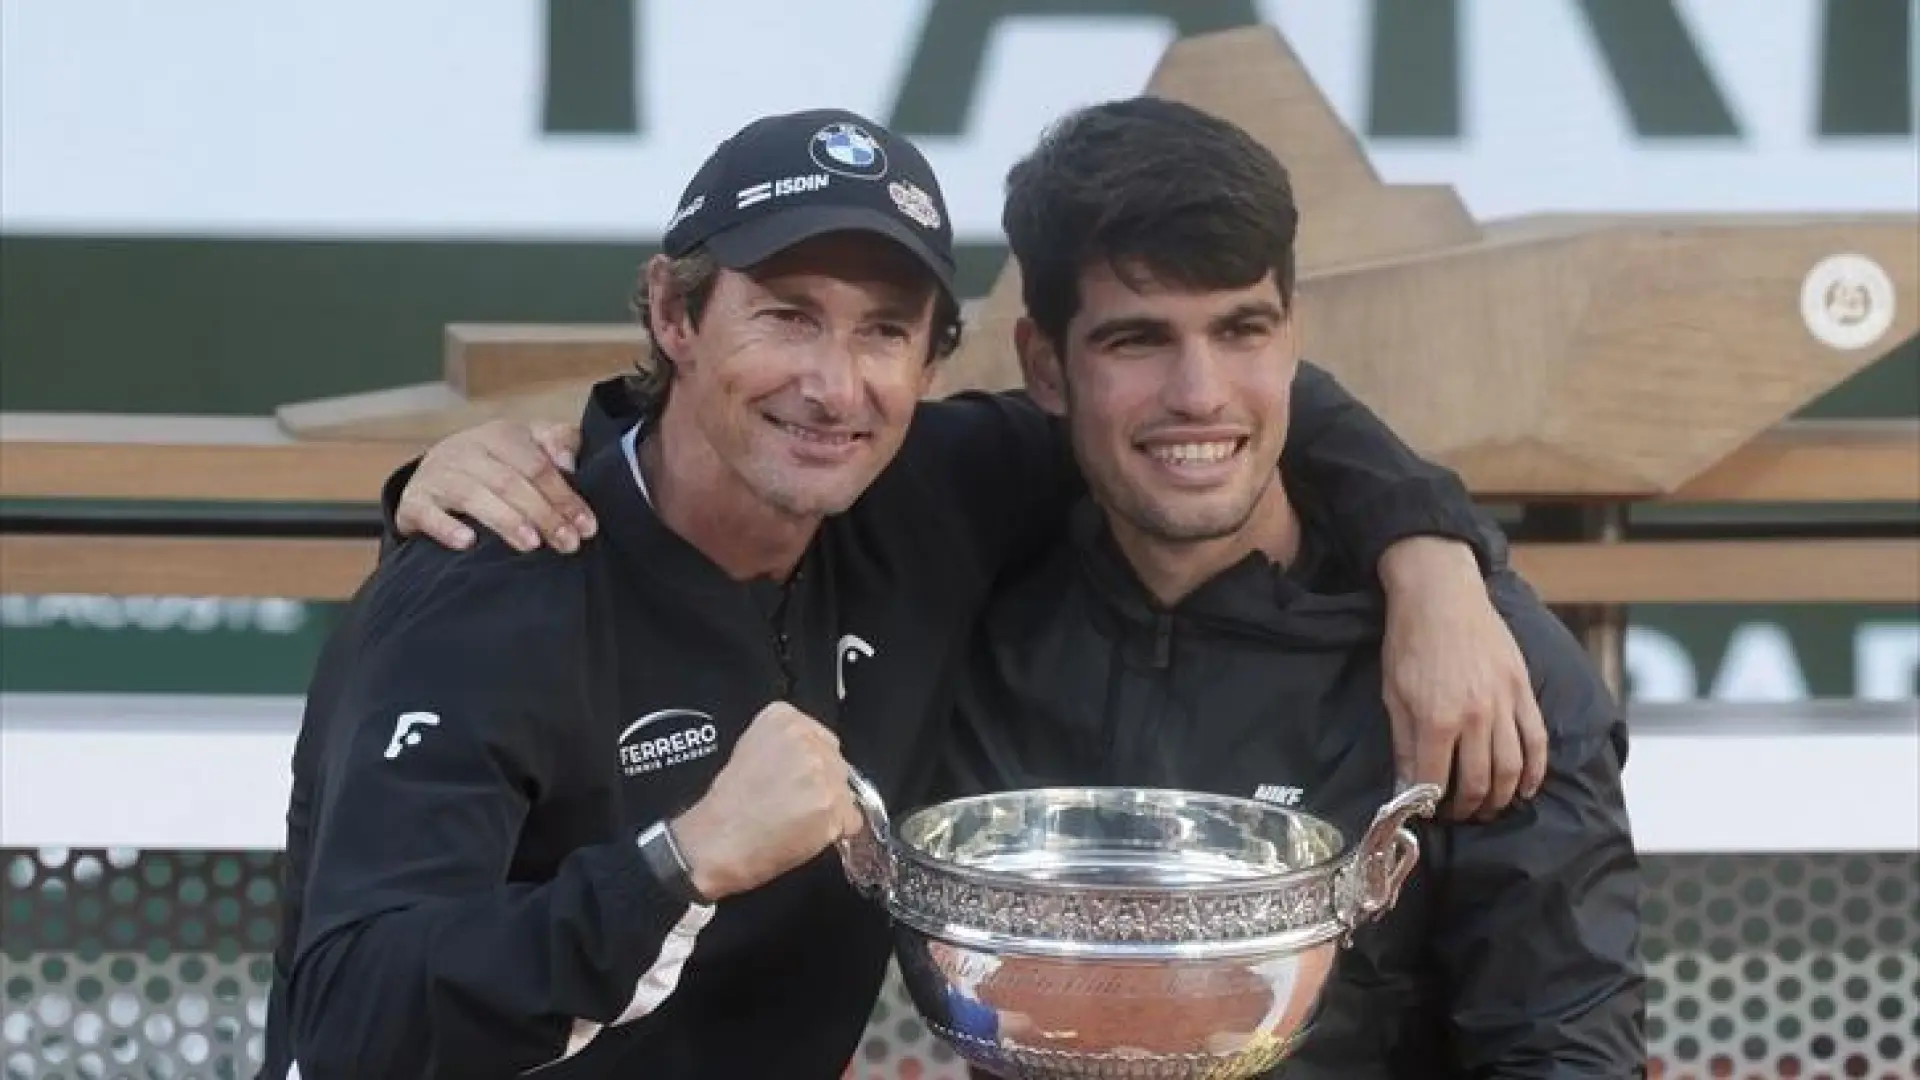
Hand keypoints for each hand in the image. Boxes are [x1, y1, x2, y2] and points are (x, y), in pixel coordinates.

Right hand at [394, 420, 594, 552]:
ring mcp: (437, 476)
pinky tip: (468, 543)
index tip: (586, 526)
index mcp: (500, 436)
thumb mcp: (528, 443)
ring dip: (505, 520)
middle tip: (567, 543)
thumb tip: (570, 461)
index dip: (564, 496)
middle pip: (509, 482)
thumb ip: (557, 442)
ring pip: (472, 496)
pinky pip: (426, 513)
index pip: (537, 465)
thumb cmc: (495, 461)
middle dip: (543, 514)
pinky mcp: (413, 502)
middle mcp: (466, 451)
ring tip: (531, 544)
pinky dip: (446, 527)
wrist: (435, 469)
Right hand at [669, 703, 864, 900]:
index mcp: (784, 719)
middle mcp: (806, 741)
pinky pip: (852, 819)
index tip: (796, 778)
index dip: (810, 764)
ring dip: (829, 808)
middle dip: (822, 784)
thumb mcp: (749, 749)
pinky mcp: (833, 808)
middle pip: (836, 762)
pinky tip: (805, 834)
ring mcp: (822, 774)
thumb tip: (814, 756)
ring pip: (846, 791)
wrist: (715, 842)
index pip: (821, 737)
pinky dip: (835, 831)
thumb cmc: (726, 806)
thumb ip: (785, 744)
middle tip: (794, 803)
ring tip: (795, 820)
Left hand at [1378, 538, 1546, 821]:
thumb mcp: (1394, 694)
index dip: (1430, 805)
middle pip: (1479, 782)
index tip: (1428, 812)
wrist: (1441, 595)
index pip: (1436, 781)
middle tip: (1460, 815)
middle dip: (1469, 807)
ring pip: (1511, 768)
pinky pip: (1537, 740)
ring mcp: (1504, 704)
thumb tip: (1405, 787)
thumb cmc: (1410, 642)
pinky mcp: (1523, 690)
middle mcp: (1475, 717)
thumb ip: (1404, 745)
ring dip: (1501, 797)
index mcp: (1437, 719)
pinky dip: (1534, 771)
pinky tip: (1525, 788)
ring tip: (1490, 808)